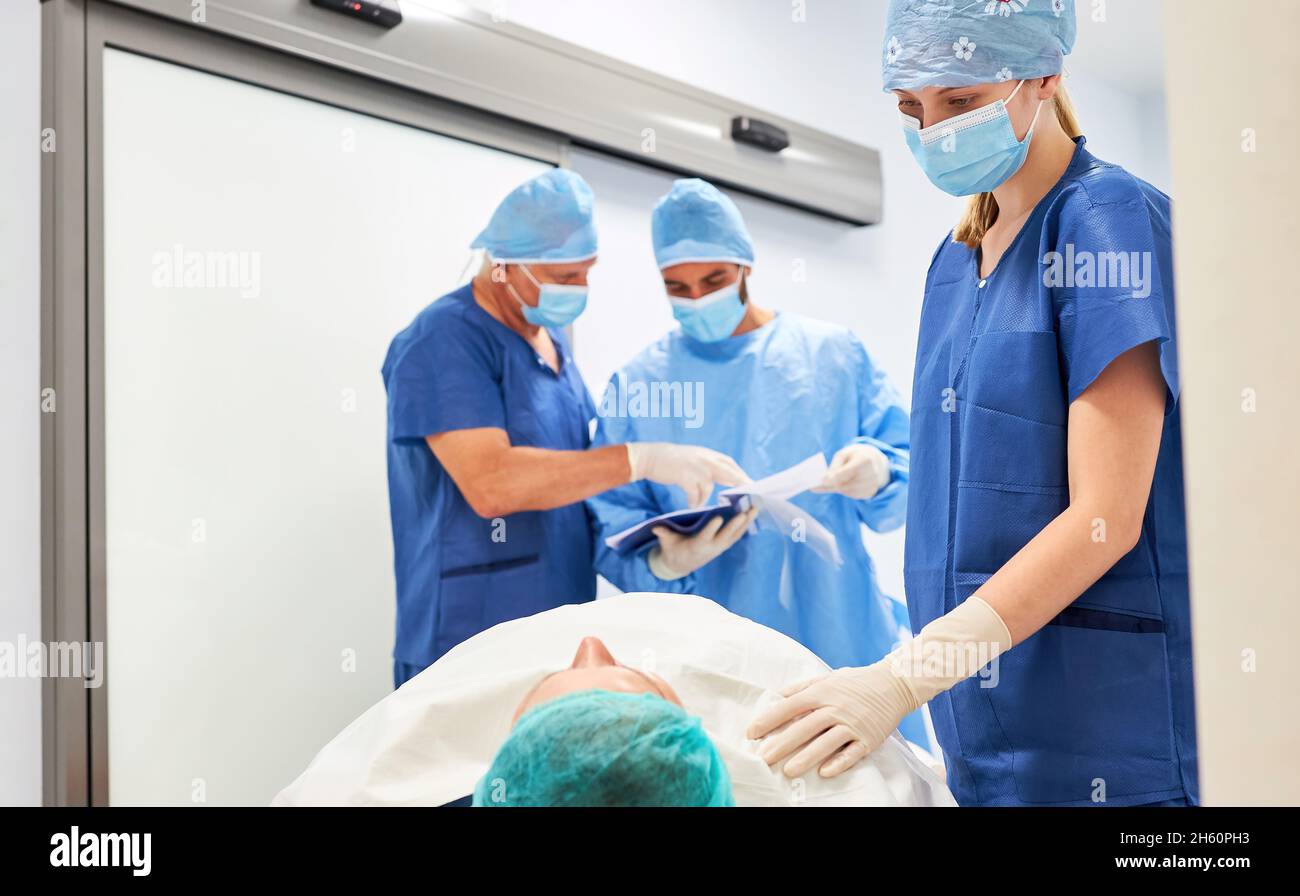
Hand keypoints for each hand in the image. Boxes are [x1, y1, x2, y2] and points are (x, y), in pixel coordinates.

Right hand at [626, 443, 749, 507]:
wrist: (649, 457)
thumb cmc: (670, 459)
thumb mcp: (693, 457)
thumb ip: (708, 464)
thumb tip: (724, 476)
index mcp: (707, 453)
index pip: (730, 463)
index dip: (741, 474)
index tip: (750, 484)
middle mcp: (705, 458)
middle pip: (729, 473)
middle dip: (740, 485)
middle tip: (748, 498)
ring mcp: (696, 467)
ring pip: (709, 487)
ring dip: (704, 498)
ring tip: (698, 504)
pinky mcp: (685, 476)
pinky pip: (695, 493)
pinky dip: (694, 501)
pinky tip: (691, 505)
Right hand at [647, 506, 758, 580]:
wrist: (680, 565)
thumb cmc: (673, 550)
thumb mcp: (666, 543)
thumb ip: (663, 534)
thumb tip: (655, 528)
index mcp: (697, 546)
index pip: (706, 536)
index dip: (712, 528)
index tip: (719, 517)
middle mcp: (711, 548)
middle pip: (726, 536)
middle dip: (737, 524)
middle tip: (746, 511)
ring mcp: (719, 547)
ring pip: (735, 535)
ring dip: (746, 523)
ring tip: (755, 509)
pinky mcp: (724, 546)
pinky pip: (737, 536)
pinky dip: (745, 526)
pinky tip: (752, 515)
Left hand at [748, 596, 1012, 778]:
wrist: (894, 683)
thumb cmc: (855, 682)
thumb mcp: (826, 677)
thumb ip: (801, 688)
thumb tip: (776, 696)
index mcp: (822, 692)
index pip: (790, 706)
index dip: (770, 719)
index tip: (752, 732)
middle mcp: (836, 707)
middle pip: (804, 727)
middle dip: (782, 743)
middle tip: (763, 758)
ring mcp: (854, 724)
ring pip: (826, 742)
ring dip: (806, 757)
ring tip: (788, 770)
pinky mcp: (870, 738)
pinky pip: (853, 753)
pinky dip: (839, 762)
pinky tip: (825, 772)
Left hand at [811, 443, 890, 500]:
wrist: (873, 460)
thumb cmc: (853, 457)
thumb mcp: (843, 455)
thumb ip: (833, 467)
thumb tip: (823, 482)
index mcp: (865, 460)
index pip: (848, 471)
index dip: (834, 477)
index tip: (823, 481)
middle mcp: (872, 473)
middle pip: (846, 484)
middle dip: (833, 484)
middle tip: (820, 485)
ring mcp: (873, 484)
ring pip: (848, 491)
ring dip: (839, 487)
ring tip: (837, 480)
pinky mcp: (871, 492)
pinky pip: (853, 495)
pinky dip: (846, 491)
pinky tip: (846, 483)